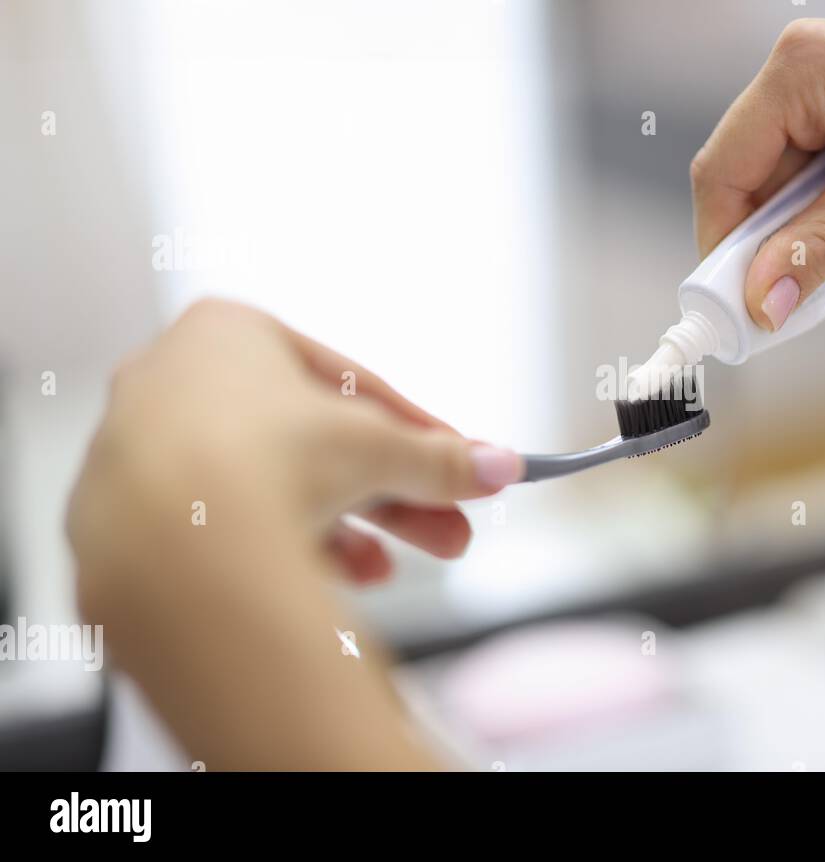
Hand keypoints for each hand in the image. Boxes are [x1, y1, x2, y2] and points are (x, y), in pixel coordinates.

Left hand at [67, 299, 520, 767]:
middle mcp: (172, 380)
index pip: (346, 383)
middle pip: (310, 442)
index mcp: (228, 331)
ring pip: (267, 488)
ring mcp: (139, 453)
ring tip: (389, 571)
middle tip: (449, 535)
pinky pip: (223, 529)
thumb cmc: (271, 458)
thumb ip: (438, 458)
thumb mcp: (379, 448)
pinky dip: (281, 549)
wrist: (176, 542)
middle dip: (390, 494)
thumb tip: (503, 466)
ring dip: (343, 529)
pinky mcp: (120, 521)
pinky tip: (327, 583)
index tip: (463, 466)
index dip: (418, 431)